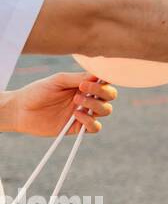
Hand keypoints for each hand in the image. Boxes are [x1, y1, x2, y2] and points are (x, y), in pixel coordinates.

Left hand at [0, 73, 115, 136]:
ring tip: (76, 101)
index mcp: (84, 85)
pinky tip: (76, 114)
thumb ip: (78, 78)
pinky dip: (90, 121)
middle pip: (110, 96)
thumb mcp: (57, 80)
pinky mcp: (77, 128)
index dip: (105, 81)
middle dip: (101, 92)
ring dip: (95, 105)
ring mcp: (84, 113)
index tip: (91, 80)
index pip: (105, 82)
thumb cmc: (37, 92)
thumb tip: (98, 75)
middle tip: (82, 89)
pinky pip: (95, 128)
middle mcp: (87, 99)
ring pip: (106, 111)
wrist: (20, 110)